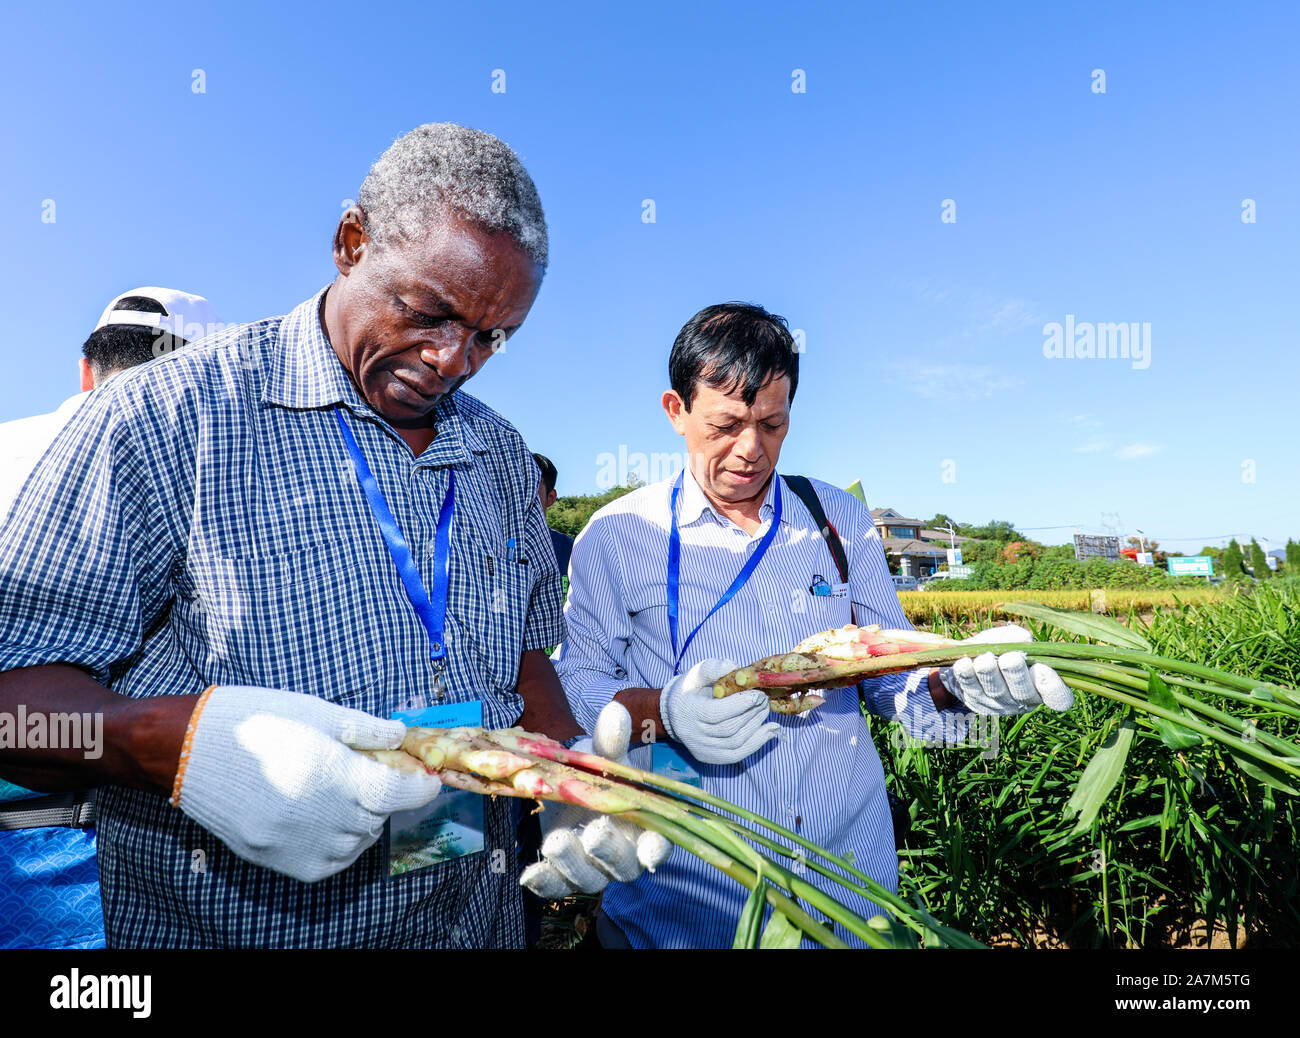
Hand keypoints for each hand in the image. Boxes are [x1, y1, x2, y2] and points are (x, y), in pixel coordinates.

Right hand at [172, 686, 442, 882]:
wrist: (187, 748)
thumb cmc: (255, 719)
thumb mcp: (317, 711)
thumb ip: (365, 729)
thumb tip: (401, 736)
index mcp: (334, 774)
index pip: (398, 794)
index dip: (421, 787)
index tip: (429, 779)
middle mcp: (321, 815)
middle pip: (377, 819)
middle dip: (386, 799)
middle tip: (378, 777)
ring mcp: (296, 842)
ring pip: (354, 846)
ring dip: (364, 824)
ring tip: (349, 797)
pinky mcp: (275, 858)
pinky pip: (325, 865)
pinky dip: (339, 848)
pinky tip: (330, 823)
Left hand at [520, 702, 671, 897]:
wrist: (568, 787)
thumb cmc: (598, 775)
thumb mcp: (604, 756)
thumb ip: (610, 740)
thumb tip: (615, 710)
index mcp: (644, 828)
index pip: (659, 845)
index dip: (657, 849)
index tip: (651, 847)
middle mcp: (623, 855)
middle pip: (622, 864)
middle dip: (608, 852)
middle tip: (594, 833)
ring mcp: (593, 868)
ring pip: (587, 877)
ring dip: (571, 862)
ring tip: (555, 841)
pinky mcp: (563, 875)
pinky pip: (556, 886)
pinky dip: (544, 882)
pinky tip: (531, 874)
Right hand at [660, 657, 781, 764]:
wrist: (675, 713)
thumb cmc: (691, 689)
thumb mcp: (698, 673)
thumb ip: (715, 668)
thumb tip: (735, 668)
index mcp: (688, 711)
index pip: (717, 713)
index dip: (741, 705)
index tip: (758, 694)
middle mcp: (692, 734)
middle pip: (729, 728)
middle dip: (752, 713)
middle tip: (765, 699)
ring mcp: (702, 749)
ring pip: (736, 743)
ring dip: (757, 727)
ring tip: (766, 710)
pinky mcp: (710, 757)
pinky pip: (737, 755)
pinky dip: (757, 743)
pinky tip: (770, 730)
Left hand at [936, 624, 1073, 712]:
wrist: (968, 659)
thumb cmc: (999, 647)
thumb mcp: (1009, 637)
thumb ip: (1018, 637)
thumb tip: (1022, 640)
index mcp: (1043, 686)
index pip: (1059, 697)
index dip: (1053, 686)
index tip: (1042, 668)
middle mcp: (1024, 700)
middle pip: (1024, 694)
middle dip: (1017, 676)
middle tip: (1011, 659)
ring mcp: (999, 704)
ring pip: (996, 692)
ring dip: (989, 675)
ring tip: (984, 659)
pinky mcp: (976, 703)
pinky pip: (971, 690)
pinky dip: (967, 676)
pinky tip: (963, 663)